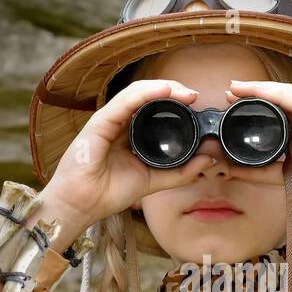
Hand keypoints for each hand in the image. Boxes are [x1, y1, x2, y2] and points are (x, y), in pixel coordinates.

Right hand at [42, 79, 221, 232]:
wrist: (83, 204)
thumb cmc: (110, 192)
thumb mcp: (154, 181)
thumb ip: (181, 172)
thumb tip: (208, 160)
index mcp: (130, 132)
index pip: (154, 108)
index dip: (176, 103)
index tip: (198, 106)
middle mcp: (120, 122)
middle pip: (148, 96)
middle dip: (174, 91)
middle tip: (195, 96)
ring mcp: (109, 119)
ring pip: (138, 93)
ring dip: (164, 88)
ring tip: (185, 92)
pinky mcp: (100, 122)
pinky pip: (125, 101)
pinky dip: (146, 92)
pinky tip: (164, 90)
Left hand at [224, 78, 291, 211]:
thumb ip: (266, 171)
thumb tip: (235, 170)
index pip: (283, 107)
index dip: (259, 102)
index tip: (234, 101)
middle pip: (284, 96)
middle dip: (256, 92)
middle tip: (230, 90)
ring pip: (289, 94)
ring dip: (262, 89)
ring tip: (238, 88)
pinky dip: (278, 96)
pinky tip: (259, 92)